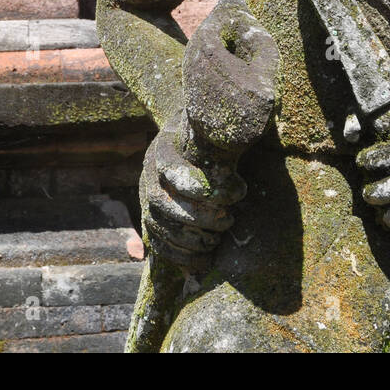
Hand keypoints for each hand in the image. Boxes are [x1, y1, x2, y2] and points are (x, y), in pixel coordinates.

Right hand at [140, 124, 247, 272]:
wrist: (194, 135)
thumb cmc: (214, 135)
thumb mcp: (219, 130)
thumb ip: (226, 139)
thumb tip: (243, 146)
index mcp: (164, 147)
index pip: (172, 170)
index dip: (204, 186)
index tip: (239, 191)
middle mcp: (150, 172)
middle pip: (162, 202)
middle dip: (200, 217)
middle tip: (229, 220)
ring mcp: (147, 195)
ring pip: (157, 225)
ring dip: (190, 240)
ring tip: (217, 240)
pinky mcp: (151, 216)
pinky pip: (157, 243)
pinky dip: (179, 256)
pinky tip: (203, 259)